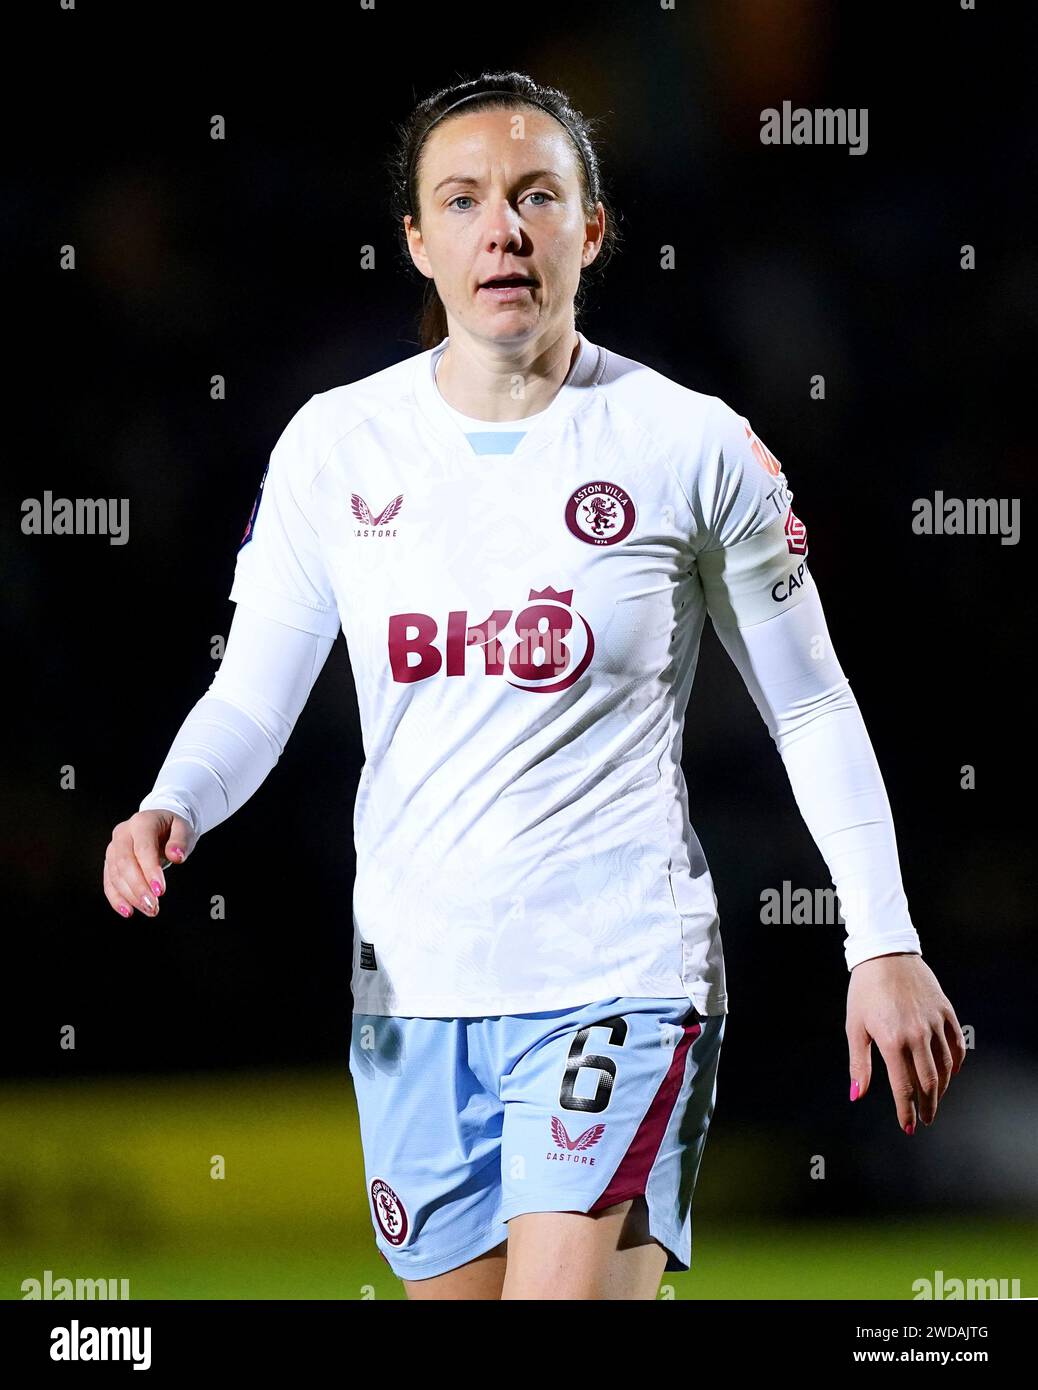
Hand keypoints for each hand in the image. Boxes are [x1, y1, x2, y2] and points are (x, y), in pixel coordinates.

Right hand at [103, 810, 194, 917]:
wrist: (159, 824)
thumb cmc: (172, 828)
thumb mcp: (184, 829)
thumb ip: (181, 841)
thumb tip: (176, 855)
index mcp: (142, 822)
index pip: (143, 848)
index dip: (150, 871)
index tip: (160, 891)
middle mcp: (123, 833)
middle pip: (125, 862)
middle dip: (138, 887)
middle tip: (153, 905)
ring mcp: (114, 847)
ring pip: (115, 874)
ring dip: (130, 896)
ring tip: (149, 909)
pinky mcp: (110, 861)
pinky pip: (109, 881)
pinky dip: (117, 898)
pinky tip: (128, 911)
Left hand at [846, 953, 965, 1132]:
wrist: (885, 953)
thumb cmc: (865, 990)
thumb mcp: (855, 1026)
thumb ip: (858, 1063)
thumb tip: (856, 1094)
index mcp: (892, 1040)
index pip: (904, 1087)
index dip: (907, 1110)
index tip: (909, 1126)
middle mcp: (917, 1034)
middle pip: (929, 1082)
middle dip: (928, 1106)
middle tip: (925, 1119)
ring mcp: (934, 1023)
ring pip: (945, 1067)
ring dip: (941, 1088)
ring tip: (934, 1098)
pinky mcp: (946, 1012)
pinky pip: (956, 1045)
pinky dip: (955, 1063)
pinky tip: (949, 1073)